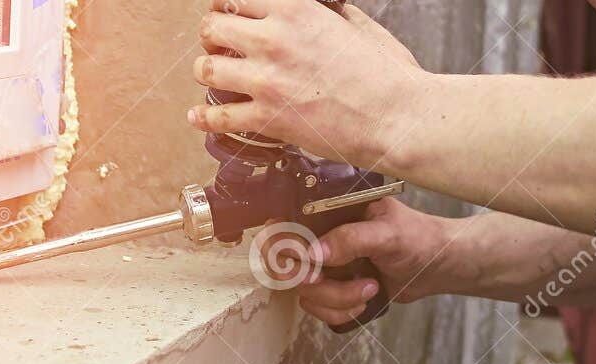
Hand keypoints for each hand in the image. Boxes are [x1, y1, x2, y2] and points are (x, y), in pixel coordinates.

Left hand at [188, 0, 425, 166]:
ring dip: (205, 71)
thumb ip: (327, 13)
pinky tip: (198, 115)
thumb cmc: (386, 75)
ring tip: (213, 75)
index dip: (226, 5)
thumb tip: (318, 10)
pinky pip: (218, 117)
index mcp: (296, 10)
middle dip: (212, 34)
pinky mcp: (267, 119)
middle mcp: (274, 40)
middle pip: (212, 26)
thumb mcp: (357, 24)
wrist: (396, 117)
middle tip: (219, 44)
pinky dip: (203, 117)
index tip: (227, 13)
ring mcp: (267, 80)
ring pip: (207, 68)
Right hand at [294, 197, 456, 326]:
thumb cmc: (417, 238)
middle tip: (324, 281)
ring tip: (370, 289)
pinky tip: (364, 302)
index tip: (307, 264)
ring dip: (335, 299)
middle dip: (309, 281)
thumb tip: (313, 255)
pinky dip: (339, 312)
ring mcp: (324, 265)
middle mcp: (319, 236)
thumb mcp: (388, 232)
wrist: (437, 266)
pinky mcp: (332, 288)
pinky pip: (316, 308)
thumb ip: (351, 239)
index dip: (283, 248)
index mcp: (327, 211)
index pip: (283, 225)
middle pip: (285, 265)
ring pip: (304, 292)